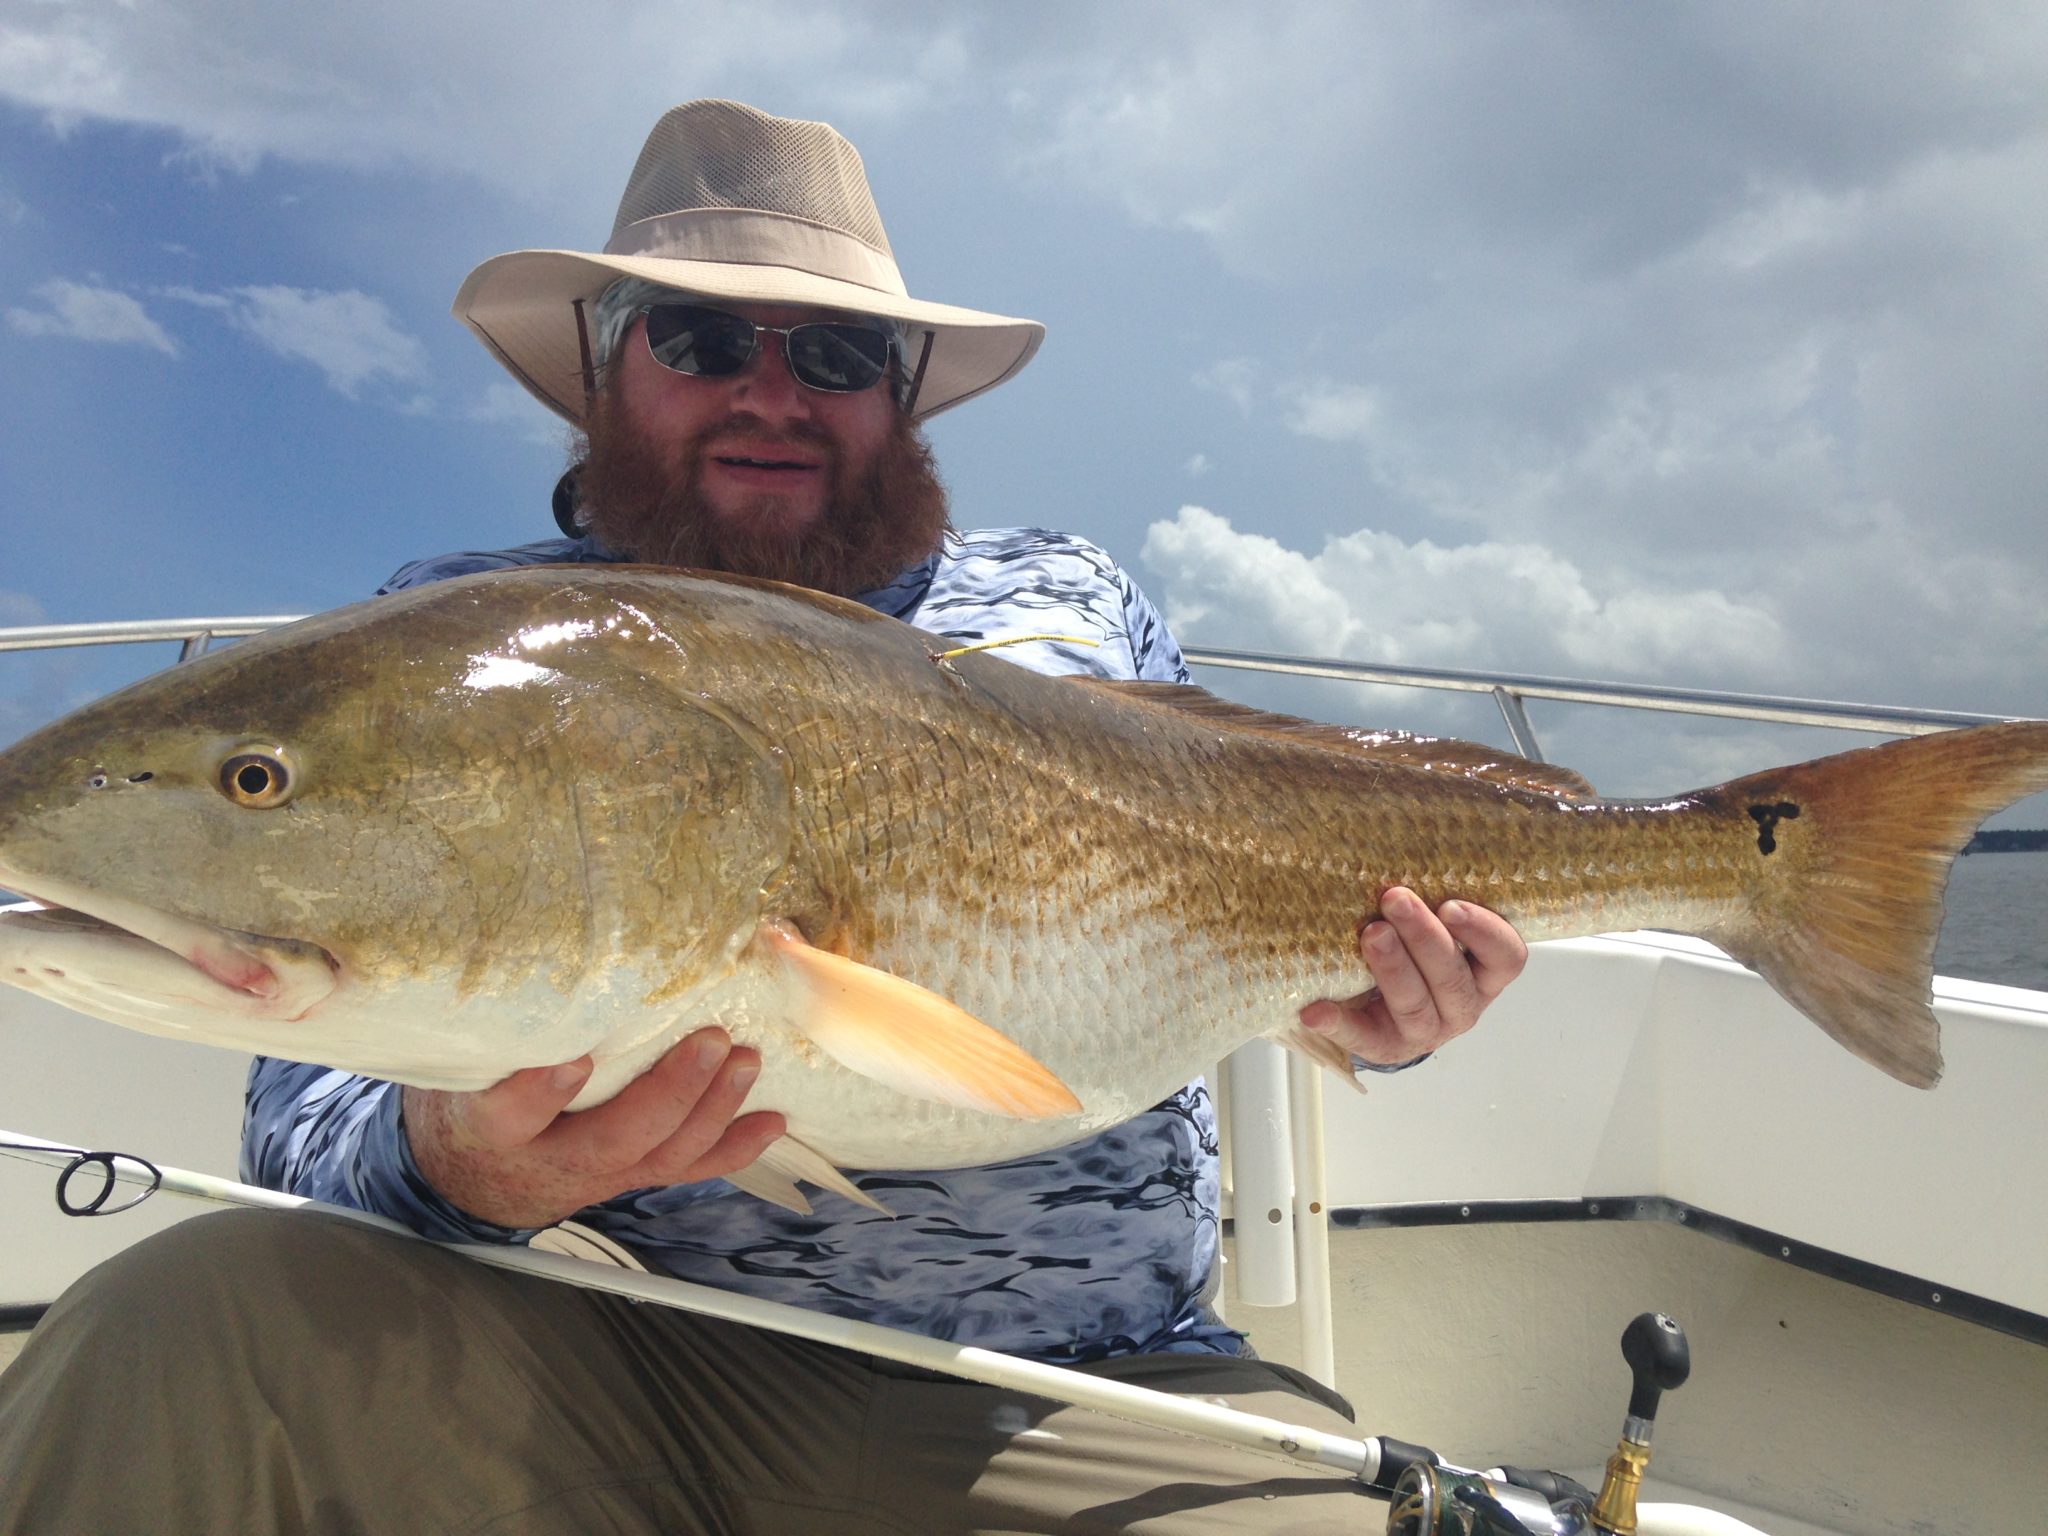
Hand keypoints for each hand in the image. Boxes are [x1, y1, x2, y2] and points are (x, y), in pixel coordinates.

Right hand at [401, 1027, 784, 1228]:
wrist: (474, 1171)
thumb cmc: (473, 1091)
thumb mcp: (462, 1061)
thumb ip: (496, 1024)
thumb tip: (530, 938)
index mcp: (492, 1126)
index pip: (509, 1114)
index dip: (541, 1093)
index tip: (574, 1059)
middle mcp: (549, 1158)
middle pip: (612, 1139)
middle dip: (668, 1094)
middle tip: (709, 1041)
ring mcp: (597, 1173)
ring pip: (659, 1155)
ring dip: (712, 1110)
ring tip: (747, 1061)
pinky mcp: (630, 1175)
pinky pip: (685, 1169)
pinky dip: (734, 1148)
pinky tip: (772, 1121)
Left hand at [1297, 887, 1526, 1066]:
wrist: (1379, 1002)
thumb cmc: (1412, 946)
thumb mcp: (1432, 918)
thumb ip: (1432, 888)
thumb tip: (1404, 822)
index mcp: (1482, 972)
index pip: (1505, 956)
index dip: (1484, 931)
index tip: (1450, 905)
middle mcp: (1461, 1004)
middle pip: (1452, 978)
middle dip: (1424, 937)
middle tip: (1394, 899)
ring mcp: (1425, 1030)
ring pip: (1415, 1005)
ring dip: (1392, 968)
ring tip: (1370, 935)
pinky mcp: (1384, 1047)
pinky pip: (1362, 1038)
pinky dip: (1338, 1023)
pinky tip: (1315, 1009)